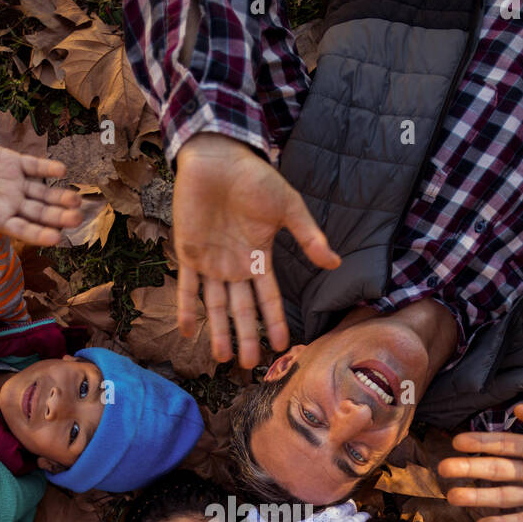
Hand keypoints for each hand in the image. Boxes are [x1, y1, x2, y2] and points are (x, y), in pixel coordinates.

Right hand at [0, 141, 82, 245]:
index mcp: (2, 219)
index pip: (25, 230)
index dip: (40, 234)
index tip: (56, 238)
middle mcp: (14, 204)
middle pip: (41, 213)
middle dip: (59, 216)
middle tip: (77, 218)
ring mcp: (16, 183)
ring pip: (43, 192)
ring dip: (60, 195)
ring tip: (75, 199)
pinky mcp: (14, 163)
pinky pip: (35, 166)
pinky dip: (47, 168)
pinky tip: (61, 171)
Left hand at [172, 131, 340, 368]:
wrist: (218, 156)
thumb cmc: (255, 178)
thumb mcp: (288, 207)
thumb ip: (308, 236)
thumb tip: (335, 262)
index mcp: (260, 258)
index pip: (269, 298)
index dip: (274, 322)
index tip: (282, 346)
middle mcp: (235, 266)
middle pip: (242, 309)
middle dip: (245, 337)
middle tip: (248, 365)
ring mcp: (211, 262)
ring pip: (215, 305)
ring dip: (218, 331)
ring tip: (222, 357)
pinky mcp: (188, 252)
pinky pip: (187, 287)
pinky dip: (186, 308)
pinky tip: (188, 331)